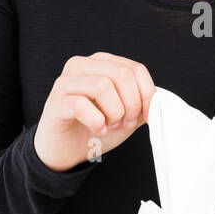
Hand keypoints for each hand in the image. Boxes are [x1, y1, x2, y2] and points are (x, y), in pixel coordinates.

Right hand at [33, 52, 155, 170]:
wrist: (67, 150)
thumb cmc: (96, 127)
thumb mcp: (126, 113)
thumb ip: (143, 103)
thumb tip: (159, 100)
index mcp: (101, 63)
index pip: (135, 68)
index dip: (147, 95)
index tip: (146, 116)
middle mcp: (81, 65)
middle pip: (121, 74)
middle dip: (132, 104)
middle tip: (126, 123)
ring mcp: (65, 82)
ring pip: (102, 85)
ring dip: (114, 112)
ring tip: (110, 125)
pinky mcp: (55, 102)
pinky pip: (81, 106)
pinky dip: (96, 122)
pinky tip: (97, 129)